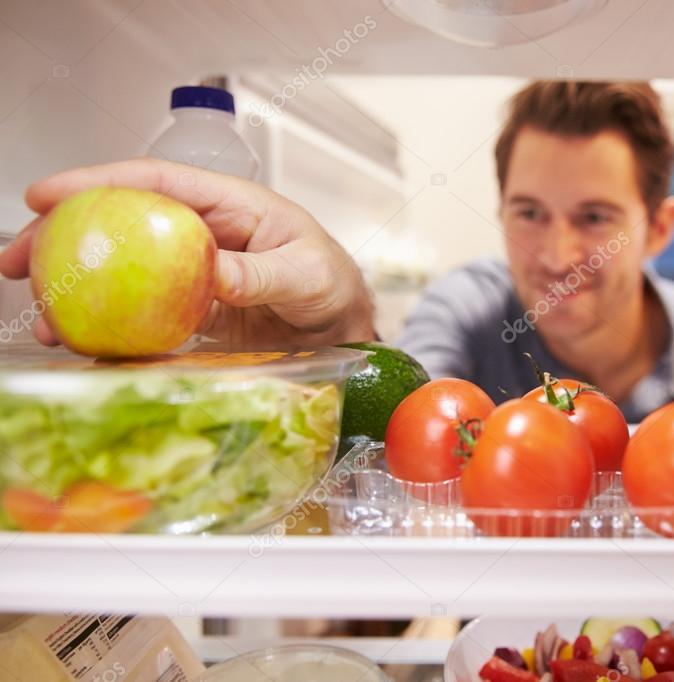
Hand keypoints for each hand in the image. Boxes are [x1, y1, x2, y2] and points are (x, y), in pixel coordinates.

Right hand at [0, 159, 374, 346]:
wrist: (342, 324)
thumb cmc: (332, 282)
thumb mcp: (306, 273)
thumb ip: (262, 273)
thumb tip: (213, 273)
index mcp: (227, 205)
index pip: (155, 182)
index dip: (97, 181)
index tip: (45, 195)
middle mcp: (201, 232)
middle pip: (121, 222)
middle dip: (62, 235)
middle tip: (14, 260)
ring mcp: (190, 271)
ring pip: (120, 268)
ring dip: (76, 288)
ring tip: (42, 315)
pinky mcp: (189, 309)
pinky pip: (140, 311)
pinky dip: (108, 325)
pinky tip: (82, 341)